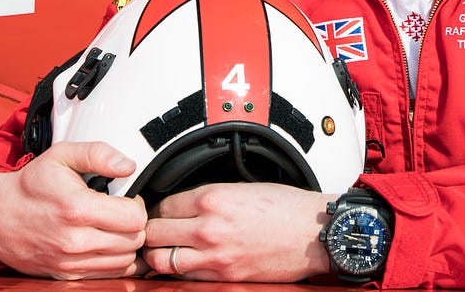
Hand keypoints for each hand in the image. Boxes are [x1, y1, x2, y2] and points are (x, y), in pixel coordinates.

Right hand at [0, 141, 149, 279]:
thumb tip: (128, 166)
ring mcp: (69, 262)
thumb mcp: (62, 155)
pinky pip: (108, 274)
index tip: (126, 198)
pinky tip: (106, 242)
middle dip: (135, 225)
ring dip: (126, 244)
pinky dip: (114, 260)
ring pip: (125, 261)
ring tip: (113, 227)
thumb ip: (98, 154)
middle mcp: (74, 241)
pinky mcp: (66, 276)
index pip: (135, 218)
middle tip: (120, 212)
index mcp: (76, 209)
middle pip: (134, 241)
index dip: (137, 205)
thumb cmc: (31, 184)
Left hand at [143, 182, 332, 281]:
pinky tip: (186, 263)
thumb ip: (209, 196)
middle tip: (155, 230)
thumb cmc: (287, 208)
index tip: (159, 211)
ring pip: (161, 260)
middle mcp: (209, 228)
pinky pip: (184, 278)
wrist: (313, 234)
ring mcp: (214, 256)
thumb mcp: (243, 187)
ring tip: (164, 249)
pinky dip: (179, 271)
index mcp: (213, 198)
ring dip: (158, 254)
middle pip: (154, 233)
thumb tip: (183, 204)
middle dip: (151, 231)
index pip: (162, 205)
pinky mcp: (224, 277)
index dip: (158, 208)